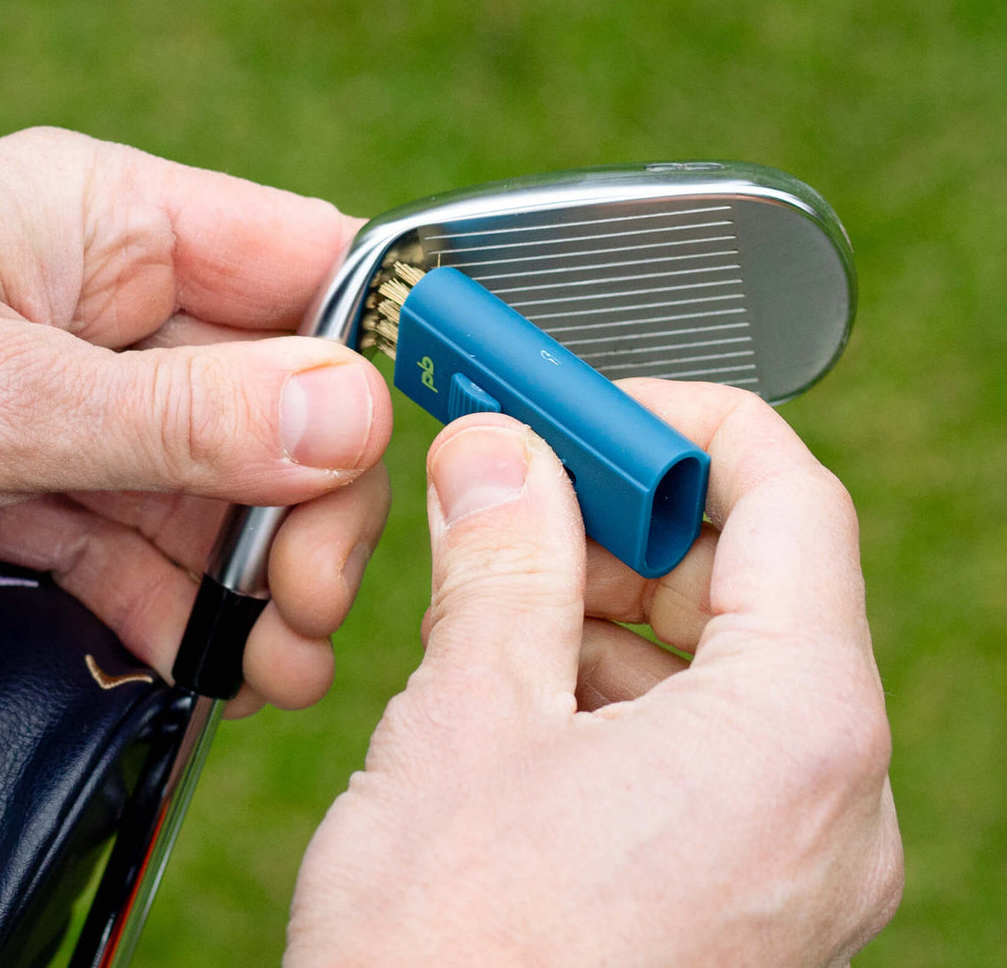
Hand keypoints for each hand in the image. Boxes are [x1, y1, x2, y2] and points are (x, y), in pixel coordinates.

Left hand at [0, 128, 391, 714]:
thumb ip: (174, 409)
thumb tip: (349, 412)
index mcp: (113, 221)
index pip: (307, 261)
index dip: (375, 343)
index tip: (417, 440)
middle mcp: (119, 309)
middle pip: (286, 398)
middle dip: (314, 502)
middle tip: (312, 595)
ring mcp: (97, 407)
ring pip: (228, 490)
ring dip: (261, 582)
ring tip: (281, 661)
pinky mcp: (60, 489)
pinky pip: (154, 548)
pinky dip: (189, 613)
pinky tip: (219, 664)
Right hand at [286, 382, 902, 966]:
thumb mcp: (469, 723)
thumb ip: (501, 563)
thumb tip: (500, 456)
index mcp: (799, 730)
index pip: (789, 496)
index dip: (682, 427)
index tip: (588, 408)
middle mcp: (829, 796)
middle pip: (754, 575)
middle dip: (631, 517)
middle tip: (525, 487)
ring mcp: (792, 853)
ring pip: (721, 659)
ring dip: (611, 602)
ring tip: (501, 593)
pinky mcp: (741, 890)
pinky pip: (701, 739)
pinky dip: (618, 685)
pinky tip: (524, 688)